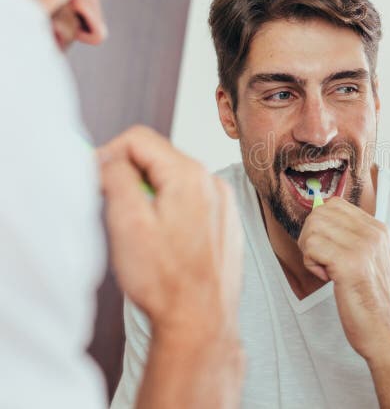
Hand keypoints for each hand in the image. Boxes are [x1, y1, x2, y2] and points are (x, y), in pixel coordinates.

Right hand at [98, 125, 242, 340]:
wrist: (201, 321)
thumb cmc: (166, 281)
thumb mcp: (127, 223)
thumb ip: (116, 178)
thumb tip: (109, 158)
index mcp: (189, 176)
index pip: (139, 139)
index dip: (108, 154)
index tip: (92, 179)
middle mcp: (213, 183)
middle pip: (159, 158)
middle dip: (129, 175)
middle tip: (111, 206)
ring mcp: (224, 203)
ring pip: (175, 181)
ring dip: (150, 194)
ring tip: (139, 230)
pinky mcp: (227, 223)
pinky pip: (193, 202)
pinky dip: (171, 211)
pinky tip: (163, 242)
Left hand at [297, 197, 389, 362]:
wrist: (385, 333)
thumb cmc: (371, 301)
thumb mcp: (370, 260)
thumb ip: (352, 238)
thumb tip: (319, 217)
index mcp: (379, 229)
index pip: (335, 204)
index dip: (321, 225)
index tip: (329, 250)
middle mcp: (373, 233)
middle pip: (321, 212)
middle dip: (311, 236)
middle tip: (322, 261)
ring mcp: (363, 246)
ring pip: (313, 227)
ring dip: (310, 251)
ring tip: (326, 270)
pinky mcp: (350, 264)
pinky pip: (312, 247)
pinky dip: (311, 264)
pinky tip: (327, 279)